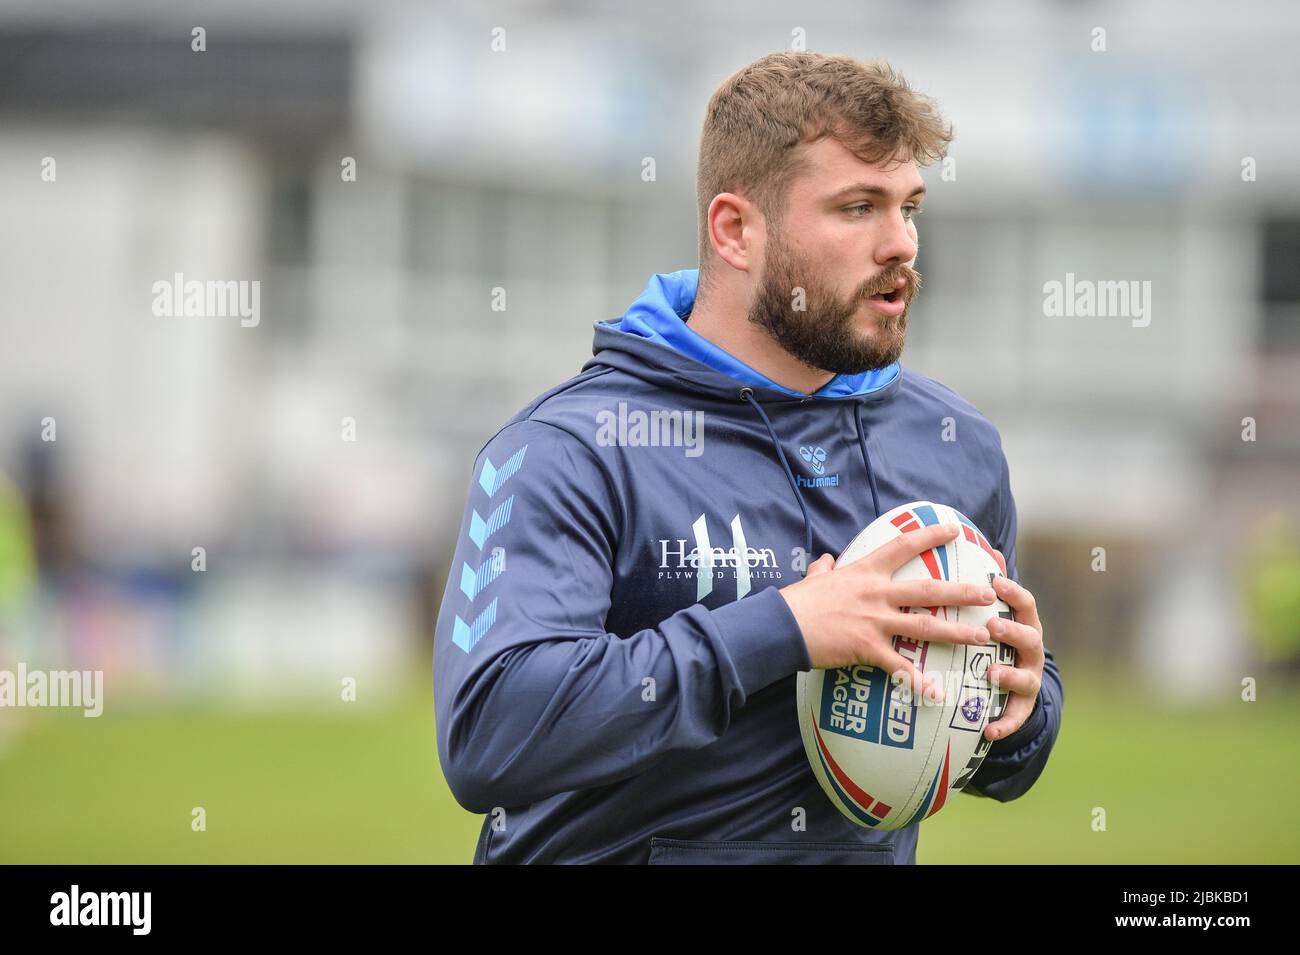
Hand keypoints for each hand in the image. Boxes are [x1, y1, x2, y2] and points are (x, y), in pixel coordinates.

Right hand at [780, 523, 998, 700]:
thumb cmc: (796, 602)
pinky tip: (938, 694)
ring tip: (981, 637)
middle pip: (928, 589)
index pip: (903, 546)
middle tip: (989, 592)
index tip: (954, 529)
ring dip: (957, 632)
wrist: (781, 625)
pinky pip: (900, 667)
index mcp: (865, 571)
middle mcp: (877, 593)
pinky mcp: (868, 648)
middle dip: (962, 591)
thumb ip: (824, 569)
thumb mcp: (814, 579)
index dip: (930, 535)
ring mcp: (875, 621)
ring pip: (925, 626)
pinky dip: (919, 682)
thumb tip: (826, 560)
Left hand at [982, 548, 1044, 741]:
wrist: (1016, 683)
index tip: (996, 581)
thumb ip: (992, 586)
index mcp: (1024, 623)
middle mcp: (1031, 651)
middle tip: (991, 626)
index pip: (1025, 604)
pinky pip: (1015, 716)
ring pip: (1025, 678)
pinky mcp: (1022, 706)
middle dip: (1012, 631)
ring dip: (1009, 676)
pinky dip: (1004, 723)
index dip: (1014, 592)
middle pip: (1029, 638)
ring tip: (990, 674)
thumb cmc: (1000, 637)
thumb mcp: (997, 611)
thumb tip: (989, 549)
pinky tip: (988, 731)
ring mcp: (1029, 678)